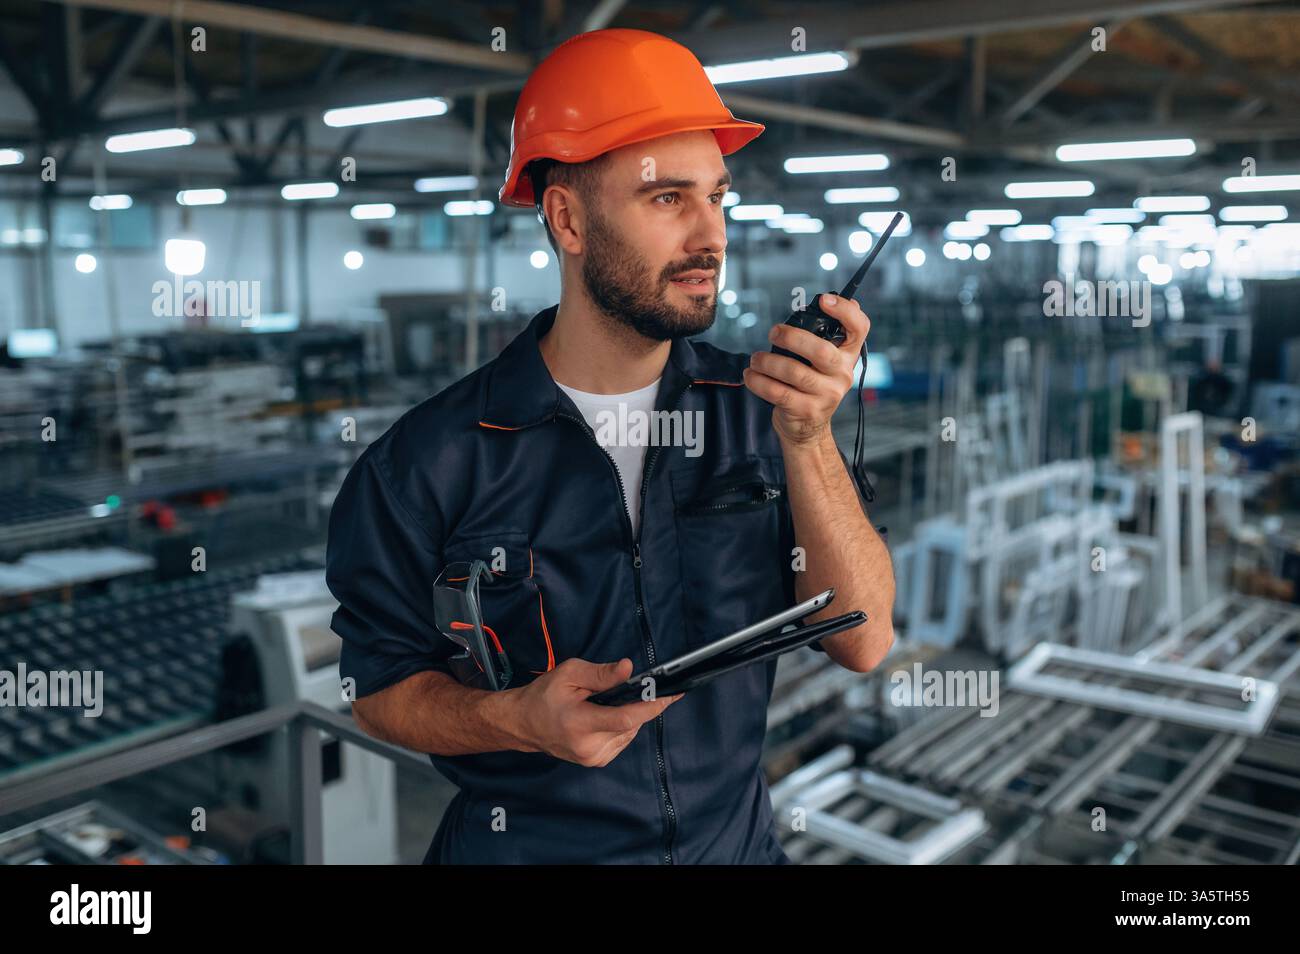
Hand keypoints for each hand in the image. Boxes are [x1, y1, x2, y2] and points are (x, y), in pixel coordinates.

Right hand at [510, 658, 681, 766]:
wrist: (524, 723)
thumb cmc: (544, 695)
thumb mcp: (569, 674)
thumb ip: (601, 674)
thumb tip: (629, 669)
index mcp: (579, 723)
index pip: (626, 718)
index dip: (652, 705)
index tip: (672, 693)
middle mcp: (588, 747)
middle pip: (631, 724)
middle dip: (641, 704)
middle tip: (640, 687)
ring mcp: (593, 758)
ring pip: (629, 733)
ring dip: (630, 715)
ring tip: (611, 701)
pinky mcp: (596, 761)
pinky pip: (622, 740)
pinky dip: (622, 725)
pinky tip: (608, 715)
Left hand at [743, 294, 870, 445]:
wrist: (807, 427)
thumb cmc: (812, 386)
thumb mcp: (824, 363)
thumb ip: (824, 336)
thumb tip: (827, 299)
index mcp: (848, 356)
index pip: (859, 328)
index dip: (845, 311)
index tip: (824, 300)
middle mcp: (842, 375)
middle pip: (821, 350)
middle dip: (792, 337)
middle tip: (773, 332)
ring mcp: (827, 395)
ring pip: (794, 372)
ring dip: (767, 362)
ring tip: (755, 359)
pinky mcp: (806, 410)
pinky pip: (778, 392)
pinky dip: (759, 381)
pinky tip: (750, 375)